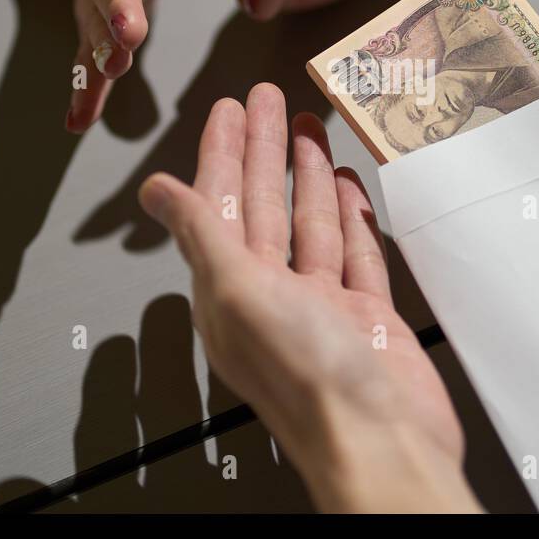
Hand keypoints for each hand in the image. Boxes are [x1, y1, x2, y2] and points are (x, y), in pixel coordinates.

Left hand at [136, 83, 479, 511]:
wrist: (381, 440)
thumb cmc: (310, 380)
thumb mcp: (240, 293)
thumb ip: (201, 234)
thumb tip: (156, 192)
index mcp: (230, 292)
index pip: (219, 204)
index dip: (222, 152)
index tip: (229, 109)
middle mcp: (271, 296)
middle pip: (262, 205)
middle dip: (264, 149)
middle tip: (269, 99)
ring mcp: (322, 306)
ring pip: (309, 223)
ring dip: (306, 174)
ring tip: (310, 126)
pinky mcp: (366, 316)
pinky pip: (354, 252)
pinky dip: (351, 216)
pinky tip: (348, 186)